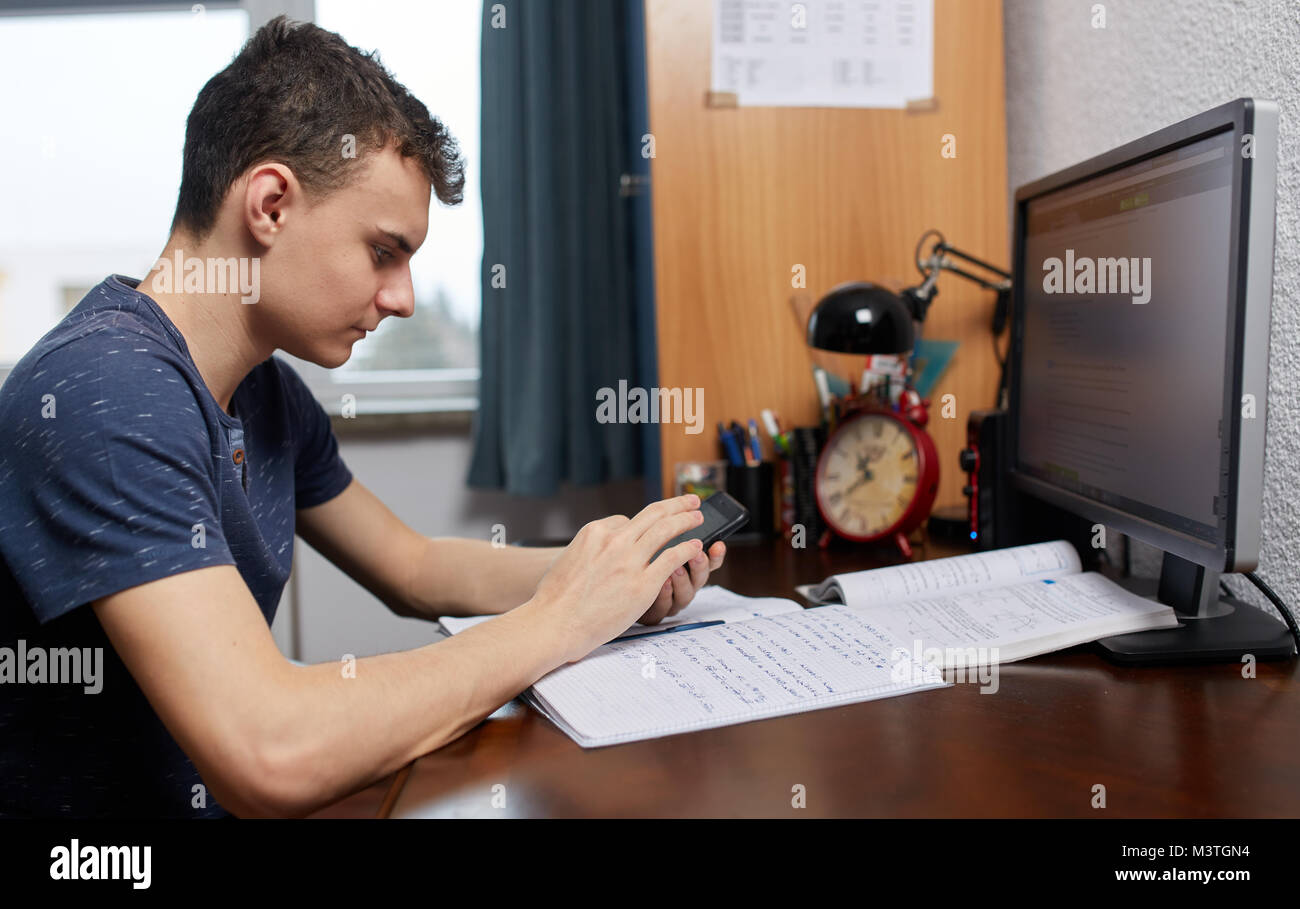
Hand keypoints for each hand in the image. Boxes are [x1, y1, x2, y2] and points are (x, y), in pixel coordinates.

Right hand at [529, 494, 708, 663]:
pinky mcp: (643, 584)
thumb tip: (599, 551)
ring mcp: (630, 561)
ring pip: (666, 530)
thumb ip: (588, 550)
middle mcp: (615, 540)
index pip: (627, 520)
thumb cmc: (554, 598)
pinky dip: (687, 549)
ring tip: (698, 517)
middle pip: (653, 514)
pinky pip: (672, 557)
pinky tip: (695, 546)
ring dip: (686, 520)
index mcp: (595, 531)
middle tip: (691, 501)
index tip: (652, 528)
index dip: (643, 524)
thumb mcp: (566, 558)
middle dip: (676, 505)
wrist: (554, 623)